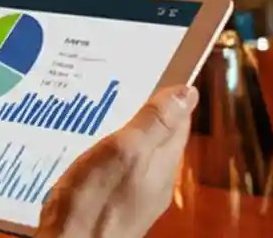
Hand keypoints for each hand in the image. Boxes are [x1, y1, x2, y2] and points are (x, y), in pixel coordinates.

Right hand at [37, 85, 198, 237]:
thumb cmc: (95, 203)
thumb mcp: (125, 152)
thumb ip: (154, 123)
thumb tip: (187, 93)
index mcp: (162, 163)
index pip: (178, 121)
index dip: (169, 96)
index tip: (153, 69)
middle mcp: (153, 180)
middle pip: (156, 136)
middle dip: (140, 111)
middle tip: (117, 85)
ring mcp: (132, 194)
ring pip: (133, 153)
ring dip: (120, 130)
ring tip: (97, 109)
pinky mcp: (110, 204)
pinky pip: (114, 169)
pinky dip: (104, 151)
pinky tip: (84, 146)